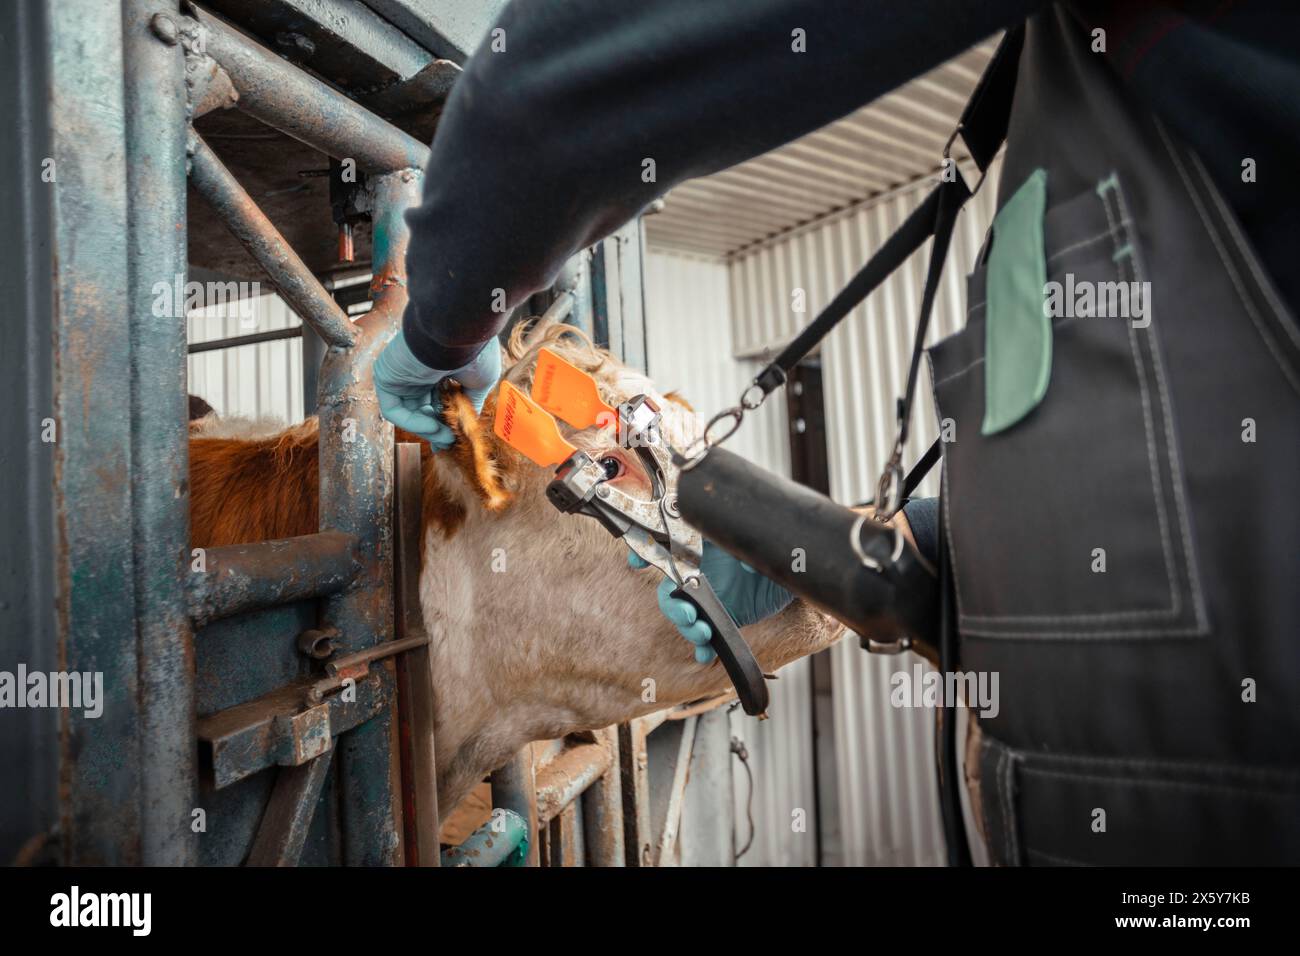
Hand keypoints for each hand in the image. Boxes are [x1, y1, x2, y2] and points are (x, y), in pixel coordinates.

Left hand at [372, 332, 501, 449]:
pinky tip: (435, 427)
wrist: (458, 332)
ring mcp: (399, 373)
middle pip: (422, 408)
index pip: (435, 399)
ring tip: (447, 437)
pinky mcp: (385, 377)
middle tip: (451, 443)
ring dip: (428, 429)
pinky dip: (414, 423)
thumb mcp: (479, 382)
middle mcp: (416, 369)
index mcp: (437, 366)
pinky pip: (394, 410)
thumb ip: (470, 404)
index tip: (455, 440)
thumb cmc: (474, 351)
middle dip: (436, 429)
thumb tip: (467, 427)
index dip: (446, 422)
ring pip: (408, 412)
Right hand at [629, 542, 792, 662]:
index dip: (653, 548)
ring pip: (686, 612)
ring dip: (686, 626)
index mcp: (716, 545)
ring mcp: (717, 596)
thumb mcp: (776, 549)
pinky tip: (706, 654)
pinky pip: (707, 636)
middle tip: (687, 614)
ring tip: (702, 634)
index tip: (639, 559)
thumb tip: (744, 561)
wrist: (810, 577)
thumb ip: (759, 552)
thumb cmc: (792, 555)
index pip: (677, 540)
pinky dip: (703, 647)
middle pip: (674, 586)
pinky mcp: (728, 619)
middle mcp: (711, 570)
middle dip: (672, 603)